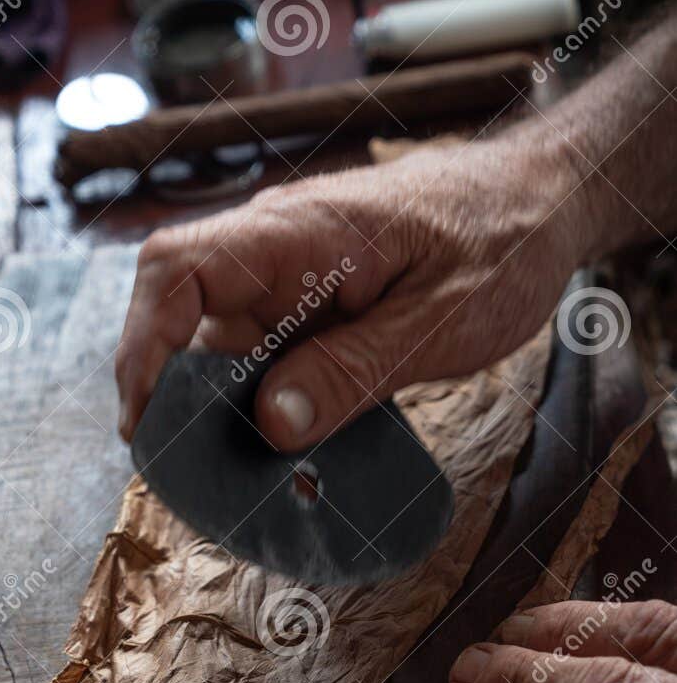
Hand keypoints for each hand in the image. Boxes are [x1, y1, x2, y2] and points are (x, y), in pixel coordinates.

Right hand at [115, 127, 584, 451]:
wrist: (540, 202)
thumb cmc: (503, 244)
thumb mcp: (443, 324)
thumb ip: (356, 372)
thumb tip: (272, 425)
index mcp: (300, 233)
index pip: (176, 269)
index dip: (142, 346)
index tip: (144, 422)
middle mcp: (275, 248)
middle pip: (177, 314)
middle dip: (168, 396)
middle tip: (188, 475)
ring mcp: (285, 276)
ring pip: (213, 344)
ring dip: (213, 411)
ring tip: (233, 480)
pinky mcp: (303, 303)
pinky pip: (255, 355)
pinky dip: (253, 404)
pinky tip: (275, 454)